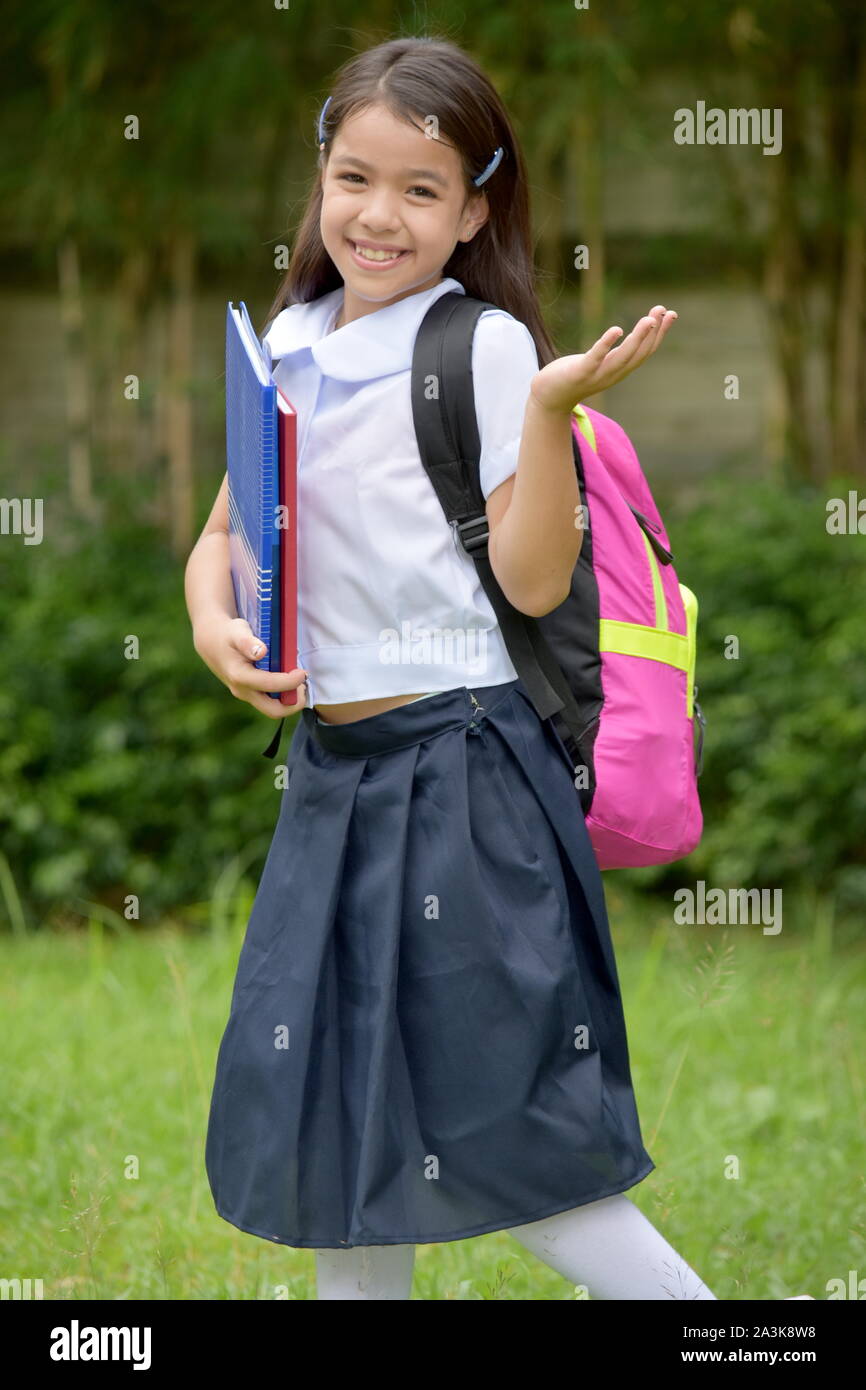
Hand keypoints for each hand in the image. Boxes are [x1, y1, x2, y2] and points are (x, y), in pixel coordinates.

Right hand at [193, 614, 307, 716]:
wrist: (211, 642)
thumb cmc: (228, 634)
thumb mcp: (237, 631)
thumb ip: (248, 642)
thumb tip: (261, 652)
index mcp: (239, 676)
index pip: (270, 686)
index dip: (290, 681)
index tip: (303, 672)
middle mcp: (242, 691)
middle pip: (274, 711)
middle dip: (293, 702)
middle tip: (304, 686)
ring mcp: (246, 695)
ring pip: (273, 708)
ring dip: (289, 700)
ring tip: (299, 681)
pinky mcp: (249, 694)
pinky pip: (270, 702)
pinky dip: (283, 695)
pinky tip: (289, 679)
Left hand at [530, 305, 677, 413]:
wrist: (548, 399)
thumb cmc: (573, 376)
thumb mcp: (599, 363)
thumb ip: (612, 353)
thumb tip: (622, 334)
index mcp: (619, 370)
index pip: (645, 352)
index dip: (660, 334)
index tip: (671, 314)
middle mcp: (613, 375)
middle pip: (639, 354)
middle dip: (654, 333)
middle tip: (664, 311)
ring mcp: (597, 375)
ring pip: (623, 357)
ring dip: (638, 338)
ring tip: (649, 319)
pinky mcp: (579, 373)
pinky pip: (596, 358)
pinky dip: (606, 344)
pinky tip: (616, 329)